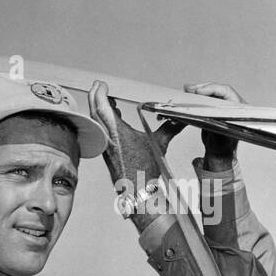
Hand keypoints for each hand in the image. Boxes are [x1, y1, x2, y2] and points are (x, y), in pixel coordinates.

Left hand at [88, 80, 184, 227]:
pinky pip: (101, 129)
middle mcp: (108, 137)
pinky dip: (103, 118)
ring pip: (96, 120)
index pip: (102, 107)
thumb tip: (181, 118)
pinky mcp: (107, 150)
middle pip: (95, 111)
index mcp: (117, 132)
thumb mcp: (159, 144)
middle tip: (99, 86)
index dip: (99, 93)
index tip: (101, 84)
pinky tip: (113, 116)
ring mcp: (105, 144)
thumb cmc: (145, 170)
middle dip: (95, 96)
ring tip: (106, 97)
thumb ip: (169, 128)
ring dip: (99, 107)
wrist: (137, 191)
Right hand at [183, 82, 244, 168]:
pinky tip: (189, 94)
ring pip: (212, 92)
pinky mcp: (216, 107)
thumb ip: (215, 126)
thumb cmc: (222, 147)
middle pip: (218, 89)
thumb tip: (205, 114)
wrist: (218, 153)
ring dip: (199, 90)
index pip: (227, 92)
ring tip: (187, 90)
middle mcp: (233, 105)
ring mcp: (224, 106)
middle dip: (203, 88)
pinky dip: (197, 96)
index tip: (199, 91)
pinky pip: (207, 97)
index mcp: (240, 111)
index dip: (212, 89)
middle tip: (189, 89)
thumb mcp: (219, 138)